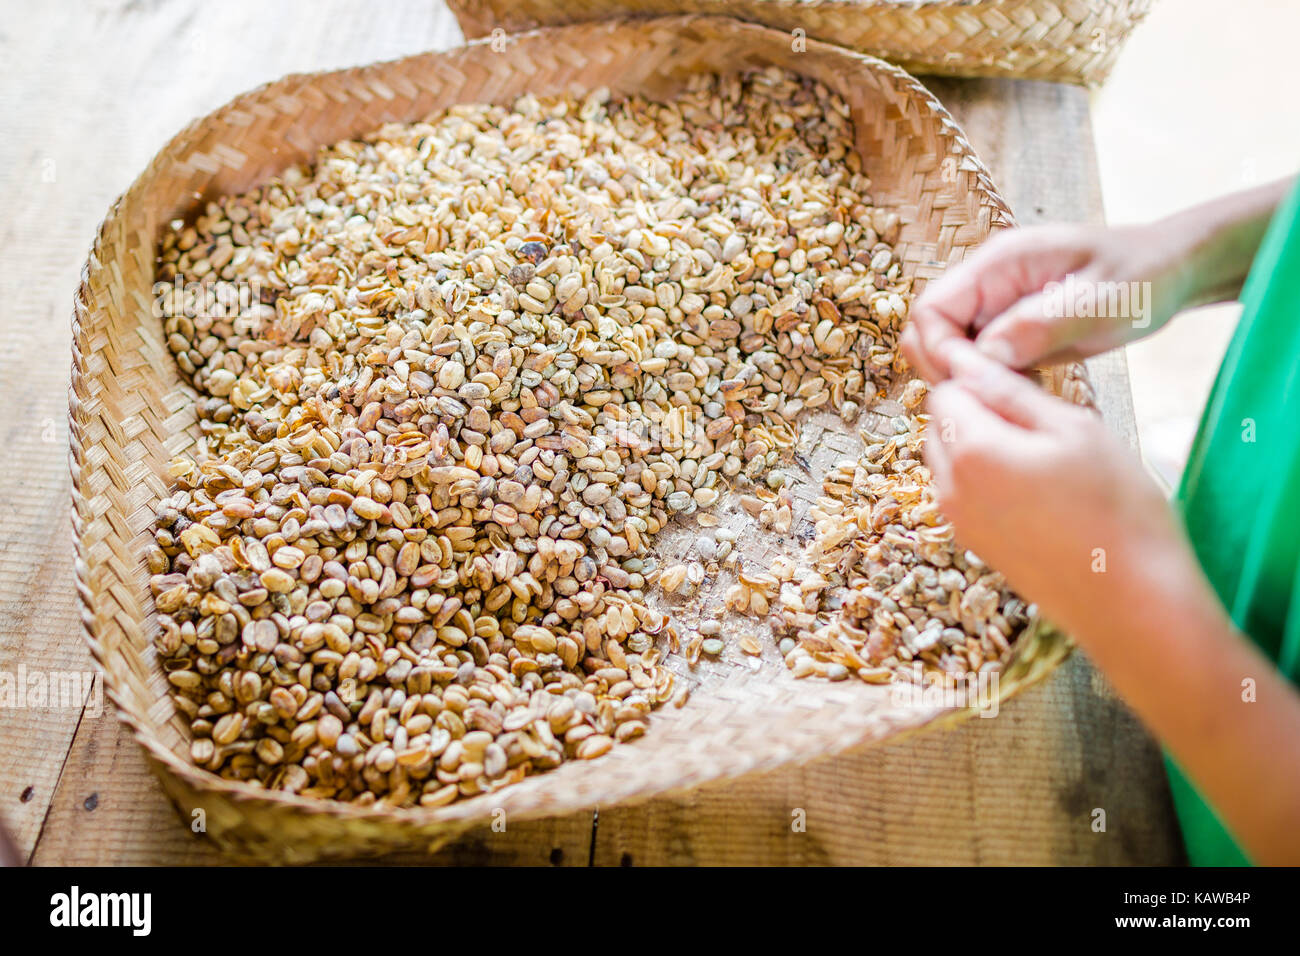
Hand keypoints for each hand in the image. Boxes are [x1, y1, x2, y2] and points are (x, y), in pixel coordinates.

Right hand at [902, 222, 1197, 381]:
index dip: (942, 352)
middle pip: (930, 331)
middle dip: (949, 369)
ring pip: (950, 350)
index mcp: (999, 262)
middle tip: (994, 396)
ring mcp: (995, 305)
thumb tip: (984, 355)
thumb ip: (1039, 326)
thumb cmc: (1142, 278)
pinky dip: (992, 382)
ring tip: (1017, 393)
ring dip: (972, 378)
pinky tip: (1028, 391)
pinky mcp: (1009, 329)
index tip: (977, 383)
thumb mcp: (1099, 303)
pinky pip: (979, 360)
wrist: (1172, 270)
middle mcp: (987, 282)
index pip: (931, 309)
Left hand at [922, 341, 1197, 636]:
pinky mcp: (975, 544)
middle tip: (1041, 423)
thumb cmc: (1116, 508)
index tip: (1025, 390)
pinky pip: (965, 492)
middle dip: (977, 413)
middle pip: (941, 424)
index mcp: (969, 451)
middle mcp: (949, 487)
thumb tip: (962, 361)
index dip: (982, 381)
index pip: (945, 390)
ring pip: (951, 459)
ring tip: (1045, 459)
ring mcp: (958, 521)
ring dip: (983, 446)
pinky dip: (990, 480)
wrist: (1132, 602)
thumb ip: (1009, 391)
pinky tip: (1040, 491)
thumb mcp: (1072, 428)